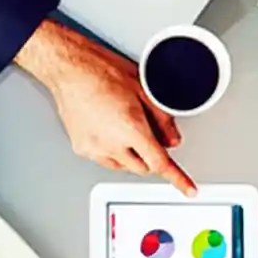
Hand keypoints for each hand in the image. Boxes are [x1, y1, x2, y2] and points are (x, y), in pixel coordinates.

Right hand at [16, 19, 195, 195]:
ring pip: (124, 167)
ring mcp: (95, 149)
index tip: (188, 188)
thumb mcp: (143, 89)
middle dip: (151, 156)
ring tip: (124, 127)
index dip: (178, 177)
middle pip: (143, 168)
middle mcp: (112, 143)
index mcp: (130, 128)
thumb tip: (172, 139)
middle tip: (149, 134)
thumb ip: (162, 119)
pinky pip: (106, 160)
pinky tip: (110, 131)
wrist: (69, 68)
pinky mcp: (82, 149)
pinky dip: (113, 153)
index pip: (160, 163)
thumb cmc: (101, 71)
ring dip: (131, 156)